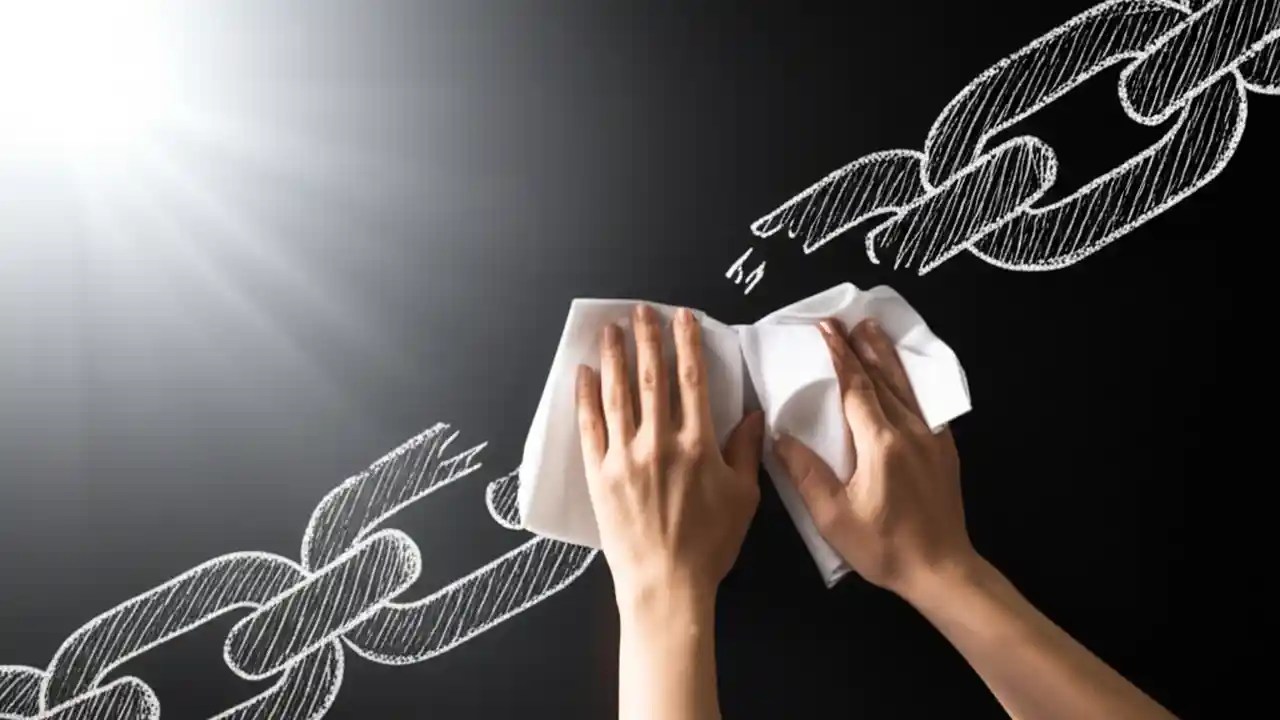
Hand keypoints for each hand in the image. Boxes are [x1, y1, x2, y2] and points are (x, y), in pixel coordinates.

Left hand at [576, 304, 764, 607]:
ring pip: (618, 395)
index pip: (692, 380)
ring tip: (610, 330)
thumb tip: (753, 414)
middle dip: (647, 338)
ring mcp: (624, 457)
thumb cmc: (710, 545)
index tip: (682, 317)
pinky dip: (586, 398)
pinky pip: (590, 427)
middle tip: (641, 310)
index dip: (687, 343)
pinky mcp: (599, 475)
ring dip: (614, 358)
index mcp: (698, 444)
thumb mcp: (744, 497)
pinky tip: (584, 375)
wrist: (666, 584)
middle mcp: (659, 443)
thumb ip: (745, 451)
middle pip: (652, 378)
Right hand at [772, 317, 972, 598]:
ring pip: (906, 388)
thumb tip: (781, 438)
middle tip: (848, 320)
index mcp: (880, 443)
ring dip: (887, 357)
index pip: (855, 388)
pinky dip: (910, 383)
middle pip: (883, 378)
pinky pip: (925, 405)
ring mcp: (932, 440)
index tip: (826, 329)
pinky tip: (905, 379)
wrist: (942, 570)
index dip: (839, 356)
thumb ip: (806, 474)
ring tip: (874, 331)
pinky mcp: (944, 452)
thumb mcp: (833, 517)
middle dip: (862, 347)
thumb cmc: (884, 547)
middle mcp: (910, 432)